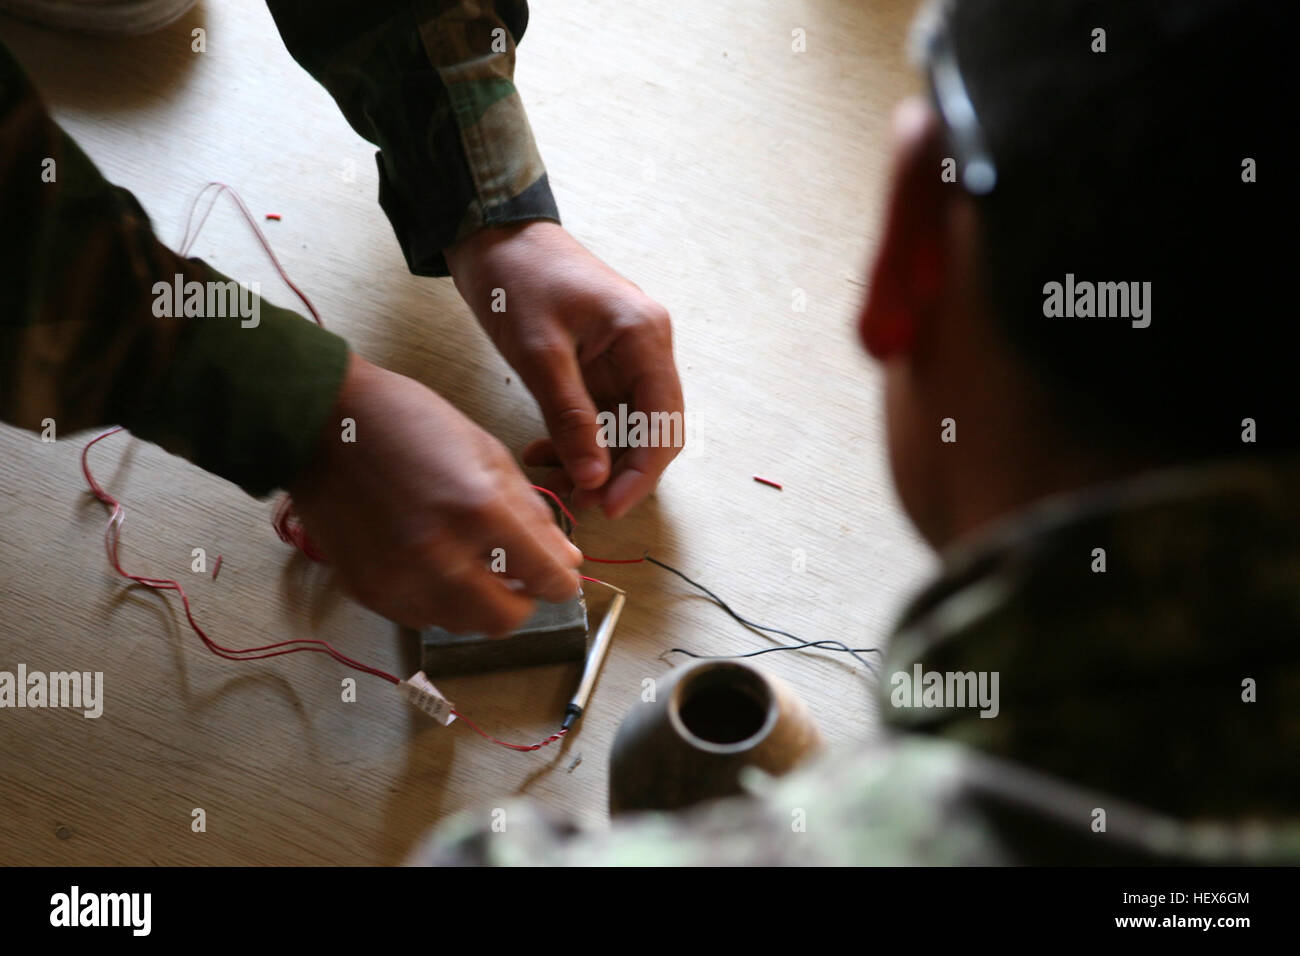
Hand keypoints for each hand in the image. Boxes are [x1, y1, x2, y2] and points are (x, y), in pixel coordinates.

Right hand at [287, 354, 582, 634]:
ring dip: (480, 603)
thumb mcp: (487, 453)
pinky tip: (434, 564)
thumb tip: (567, 560)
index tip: (560, 576)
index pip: (546, 578)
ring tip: (472, 563)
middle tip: (519, 575)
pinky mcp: (368, 592)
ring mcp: (398, 580)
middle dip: (522, 601)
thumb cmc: (409, 423)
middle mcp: (439, 556)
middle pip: (506, 621)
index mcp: (478, 511)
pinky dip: (440, 601)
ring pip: (464, 625)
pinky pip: (422, 618)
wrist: (321, 422)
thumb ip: (532, 513)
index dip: (562, 581)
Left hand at [445, 222, 684, 517]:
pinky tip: (544, 454)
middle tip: (576, 503)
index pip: (663, 424)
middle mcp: (646, 348)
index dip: (641, 474)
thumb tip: (595, 477)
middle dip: (616, 474)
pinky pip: (602, 415)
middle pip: (650, 432)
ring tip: (553, 484)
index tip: (607, 507)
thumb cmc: (516, 279)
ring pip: (625, 430)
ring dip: (594, 463)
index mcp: (645, 337)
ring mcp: (626, 356)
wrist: (491, 234)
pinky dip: (578, 441)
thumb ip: (570, 417)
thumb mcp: (539, 353)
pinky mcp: (602, 362)